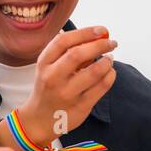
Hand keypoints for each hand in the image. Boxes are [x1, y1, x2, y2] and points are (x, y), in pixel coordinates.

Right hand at [18, 26, 117, 143]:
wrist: (39, 119)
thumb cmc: (49, 87)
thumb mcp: (49, 67)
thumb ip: (68, 52)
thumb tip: (98, 37)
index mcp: (44, 63)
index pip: (63, 41)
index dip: (85, 32)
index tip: (101, 30)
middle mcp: (53, 78)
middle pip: (78, 54)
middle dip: (99, 44)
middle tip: (111, 42)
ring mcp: (66, 94)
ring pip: (94, 72)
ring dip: (107, 61)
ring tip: (110, 58)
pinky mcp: (80, 106)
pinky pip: (101, 87)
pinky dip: (110, 75)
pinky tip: (110, 72)